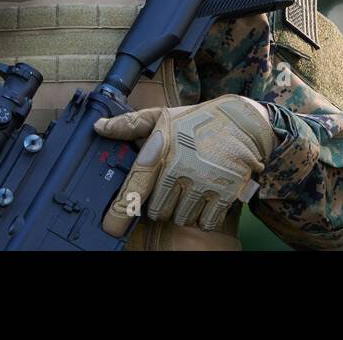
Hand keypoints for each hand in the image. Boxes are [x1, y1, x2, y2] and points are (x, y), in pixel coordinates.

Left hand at [94, 95, 277, 236]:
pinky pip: (205, 221)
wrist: (244, 120)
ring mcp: (205, 181)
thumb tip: (99, 128)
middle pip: (158, 210)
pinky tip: (206, 198)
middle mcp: (182, 167)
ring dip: (183, 210)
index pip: (137, 184)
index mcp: (164, 149)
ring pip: (181, 216)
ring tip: (190, 189)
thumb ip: (130, 124)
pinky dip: (203, 216)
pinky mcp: (226, 192)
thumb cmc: (199, 119)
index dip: (121, 209)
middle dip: (162, 204)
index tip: (111, 226)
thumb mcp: (163, 116)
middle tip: (172, 189)